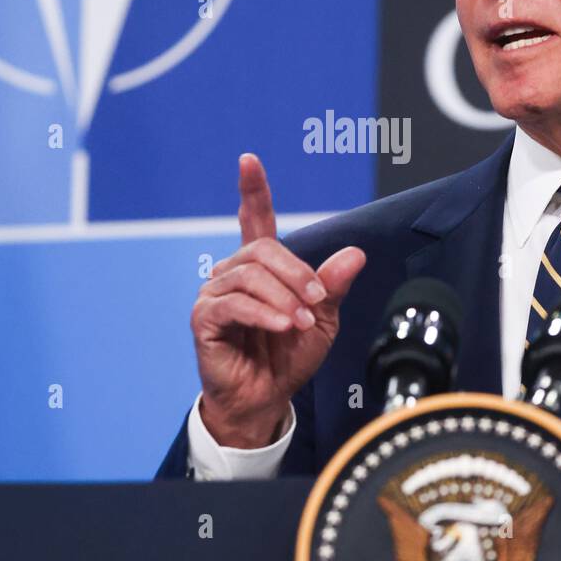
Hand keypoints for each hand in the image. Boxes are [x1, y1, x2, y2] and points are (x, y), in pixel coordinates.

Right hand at [191, 153, 365, 448]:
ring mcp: (215, 294)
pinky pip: (234, 304)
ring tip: (300, 323)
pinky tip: (281, 326)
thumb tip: (355, 254)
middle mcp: (233, 274)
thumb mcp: (322, 319)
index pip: (255, 219)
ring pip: (251, 276)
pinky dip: (263, 313)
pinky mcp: (204, 319)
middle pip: (263, 249)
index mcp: (260, 267)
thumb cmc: (288, 358)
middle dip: (296, 272)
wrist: (266, 399)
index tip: (249, 161)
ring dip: (283, 298)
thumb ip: (332, 286)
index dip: (253, 190)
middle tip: (316, 301)